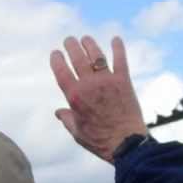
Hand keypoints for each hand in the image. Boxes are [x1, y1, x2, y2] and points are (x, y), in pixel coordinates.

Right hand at [50, 35, 147, 163]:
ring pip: (96, 55)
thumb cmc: (100, 141)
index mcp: (75, 96)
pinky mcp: (124, 81)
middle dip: (71, 46)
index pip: (61, 71)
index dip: (57, 59)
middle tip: (69, 40)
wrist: (127, 143)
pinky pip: (120, 60)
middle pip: (77, 58)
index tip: (55, 53)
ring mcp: (107, 81)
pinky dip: (118, 48)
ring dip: (90, 44)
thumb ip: (67, 119)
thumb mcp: (77, 133)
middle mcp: (89, 85)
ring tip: (86, 39)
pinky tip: (116, 39)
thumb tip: (59, 112)